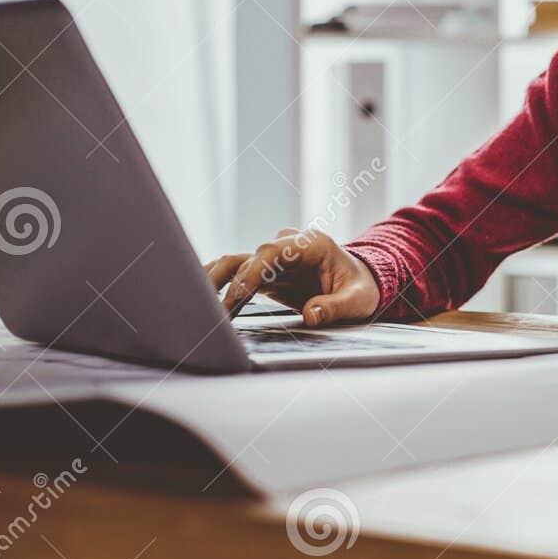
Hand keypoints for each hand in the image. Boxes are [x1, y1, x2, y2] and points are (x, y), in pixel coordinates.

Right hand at [204, 227, 379, 326]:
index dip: (253, 271)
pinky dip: (219, 286)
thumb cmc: (361, 287)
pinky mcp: (265, 275)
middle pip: (248, 256)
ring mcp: (275, 260)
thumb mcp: (359, 299)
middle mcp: (288, 246)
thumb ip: (336, 306)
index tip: (238, 296)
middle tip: (214, 310)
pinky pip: (236, 276)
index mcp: (311, 243)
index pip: (273, 250)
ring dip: (215, 281)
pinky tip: (201, 301)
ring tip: (196, 305)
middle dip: (227, 281)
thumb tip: (311, 315)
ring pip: (235, 263)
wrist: (360, 282)